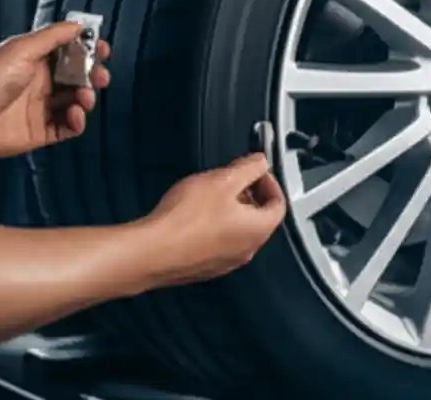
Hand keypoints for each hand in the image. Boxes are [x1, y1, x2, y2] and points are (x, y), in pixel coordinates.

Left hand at [0, 22, 111, 157]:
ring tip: (84, 97)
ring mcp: (42, 109)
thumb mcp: (22, 48)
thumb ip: (53, 36)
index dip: (88, 52)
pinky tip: (75, 114)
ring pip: (77, 103)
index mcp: (37, 62)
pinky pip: (68, 128)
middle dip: (94, 76)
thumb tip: (79, 24)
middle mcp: (42, 85)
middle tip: (100, 76)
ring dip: (87, 98)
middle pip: (79, 79)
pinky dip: (78, 122)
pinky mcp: (41, 132)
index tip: (101, 49)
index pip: (71, 55)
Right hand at [138, 154, 286, 286]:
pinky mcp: (205, 268)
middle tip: (231, 180)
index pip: (279, 204)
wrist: (151, 253)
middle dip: (250, 195)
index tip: (255, 171)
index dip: (270, 183)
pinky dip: (215, 228)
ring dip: (231, 211)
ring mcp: (226, 263)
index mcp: (258, 229)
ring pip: (238, 232)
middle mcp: (247, 250)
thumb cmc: (187, 218)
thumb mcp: (223, 180)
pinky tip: (194, 217)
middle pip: (259, 218)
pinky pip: (219, 244)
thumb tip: (261, 162)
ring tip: (210, 196)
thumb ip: (248, 168)